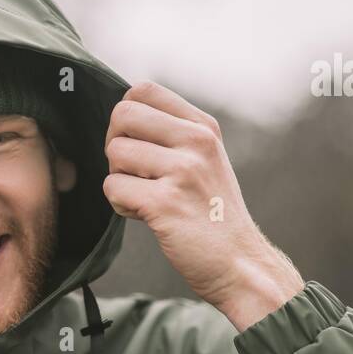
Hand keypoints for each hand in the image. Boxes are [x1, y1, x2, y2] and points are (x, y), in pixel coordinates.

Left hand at [103, 81, 303, 331]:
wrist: (239, 262)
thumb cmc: (212, 214)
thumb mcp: (204, 160)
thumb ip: (171, 135)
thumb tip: (120, 117)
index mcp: (203, 127)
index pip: (142, 90)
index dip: (127, 118)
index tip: (138, 145)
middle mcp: (196, 142)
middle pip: (122, 115)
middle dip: (116, 144)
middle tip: (133, 172)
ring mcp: (182, 170)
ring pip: (114, 153)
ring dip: (118, 178)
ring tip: (144, 197)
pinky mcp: (165, 202)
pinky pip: (113, 187)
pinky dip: (120, 205)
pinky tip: (145, 216)